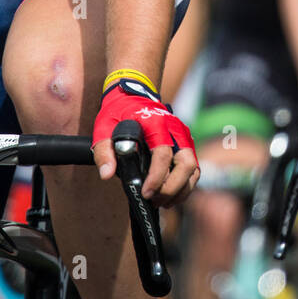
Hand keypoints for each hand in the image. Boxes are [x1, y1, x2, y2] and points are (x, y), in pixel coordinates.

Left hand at [92, 78, 198, 206]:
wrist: (132, 95)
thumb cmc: (119, 112)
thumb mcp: (104, 127)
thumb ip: (104, 150)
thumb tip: (107, 174)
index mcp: (156, 124)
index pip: (163, 154)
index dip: (156, 177)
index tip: (145, 193)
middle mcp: (175, 130)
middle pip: (186, 164)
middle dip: (172, 188)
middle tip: (154, 201)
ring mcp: (183, 138)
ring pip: (193, 169)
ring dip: (180, 190)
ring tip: (161, 203)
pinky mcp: (185, 146)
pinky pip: (193, 170)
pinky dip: (184, 187)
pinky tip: (169, 197)